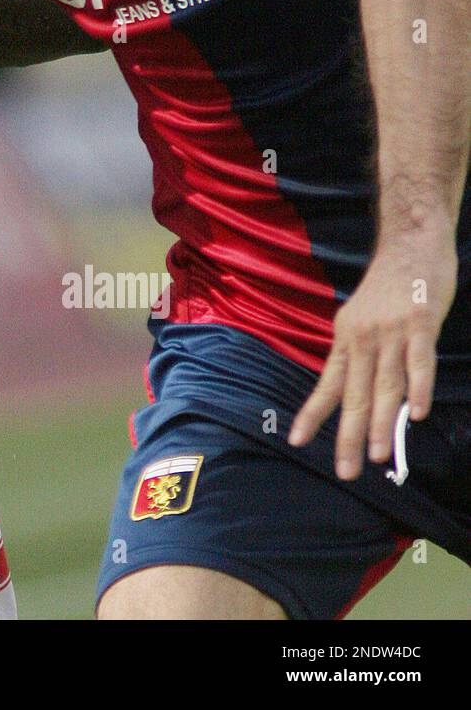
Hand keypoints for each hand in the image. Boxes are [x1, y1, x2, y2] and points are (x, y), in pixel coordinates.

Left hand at [289, 235, 455, 477]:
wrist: (410, 243)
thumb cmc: (389, 288)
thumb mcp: (363, 321)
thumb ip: (364, 357)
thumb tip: (364, 395)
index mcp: (345, 339)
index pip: (326, 384)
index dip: (312, 414)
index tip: (295, 442)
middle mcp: (362, 338)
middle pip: (353, 393)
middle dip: (347, 434)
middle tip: (344, 470)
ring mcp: (391, 332)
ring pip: (384, 384)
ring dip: (380, 422)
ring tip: (375, 456)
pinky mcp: (420, 323)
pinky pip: (419, 362)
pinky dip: (418, 388)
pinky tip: (416, 415)